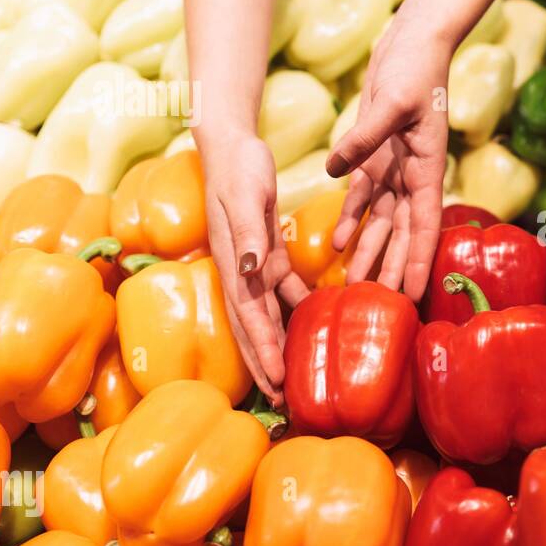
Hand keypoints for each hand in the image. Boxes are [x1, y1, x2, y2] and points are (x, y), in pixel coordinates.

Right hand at [201, 135, 308, 403]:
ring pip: (267, 314)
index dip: (261, 349)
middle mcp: (242, 271)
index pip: (248, 316)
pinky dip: (294, 311)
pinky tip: (313, 326)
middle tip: (282, 402)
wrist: (232, 143)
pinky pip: (281, 290)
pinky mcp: (267, 254)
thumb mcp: (247, 196)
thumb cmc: (238, 167)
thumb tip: (250, 272)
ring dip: (278, 346)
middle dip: (265, 364)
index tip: (275, 380)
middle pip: (253, 327)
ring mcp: (254, 264)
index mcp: (234, 262)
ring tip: (293, 378)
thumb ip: (251, 235)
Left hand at [326, 19, 448, 300]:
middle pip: (402, 232)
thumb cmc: (417, 68)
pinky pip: (364, 194)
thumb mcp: (393, 100)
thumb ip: (364, 137)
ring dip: (369, 251)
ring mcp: (395, 165)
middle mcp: (413, 174)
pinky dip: (352, 217)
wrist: (416, 40)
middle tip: (378, 304)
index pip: (423, 225)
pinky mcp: (377, 153)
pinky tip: (339, 243)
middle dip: (392, 268)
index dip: (418, 261)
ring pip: (381, 219)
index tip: (414, 295)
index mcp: (426, 167)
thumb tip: (336, 169)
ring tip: (354, 284)